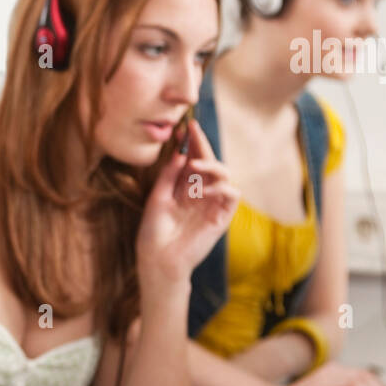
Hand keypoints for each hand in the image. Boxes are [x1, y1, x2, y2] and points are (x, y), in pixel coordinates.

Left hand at [137, 119, 239, 287]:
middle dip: (202, 144)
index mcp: (184, 188)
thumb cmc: (154, 232)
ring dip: (211, 166)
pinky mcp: (221, 217)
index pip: (192, 160)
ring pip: (224, 175)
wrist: (159, 258)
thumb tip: (180, 154)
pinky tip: (203, 190)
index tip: (183, 127)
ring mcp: (212, 204)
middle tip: (192, 130)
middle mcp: (200, 193)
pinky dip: (221, 188)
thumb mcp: (157, 197)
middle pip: (209, 162)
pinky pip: (232, 195)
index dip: (191, 143)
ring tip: (194, 166)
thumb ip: (169, 176)